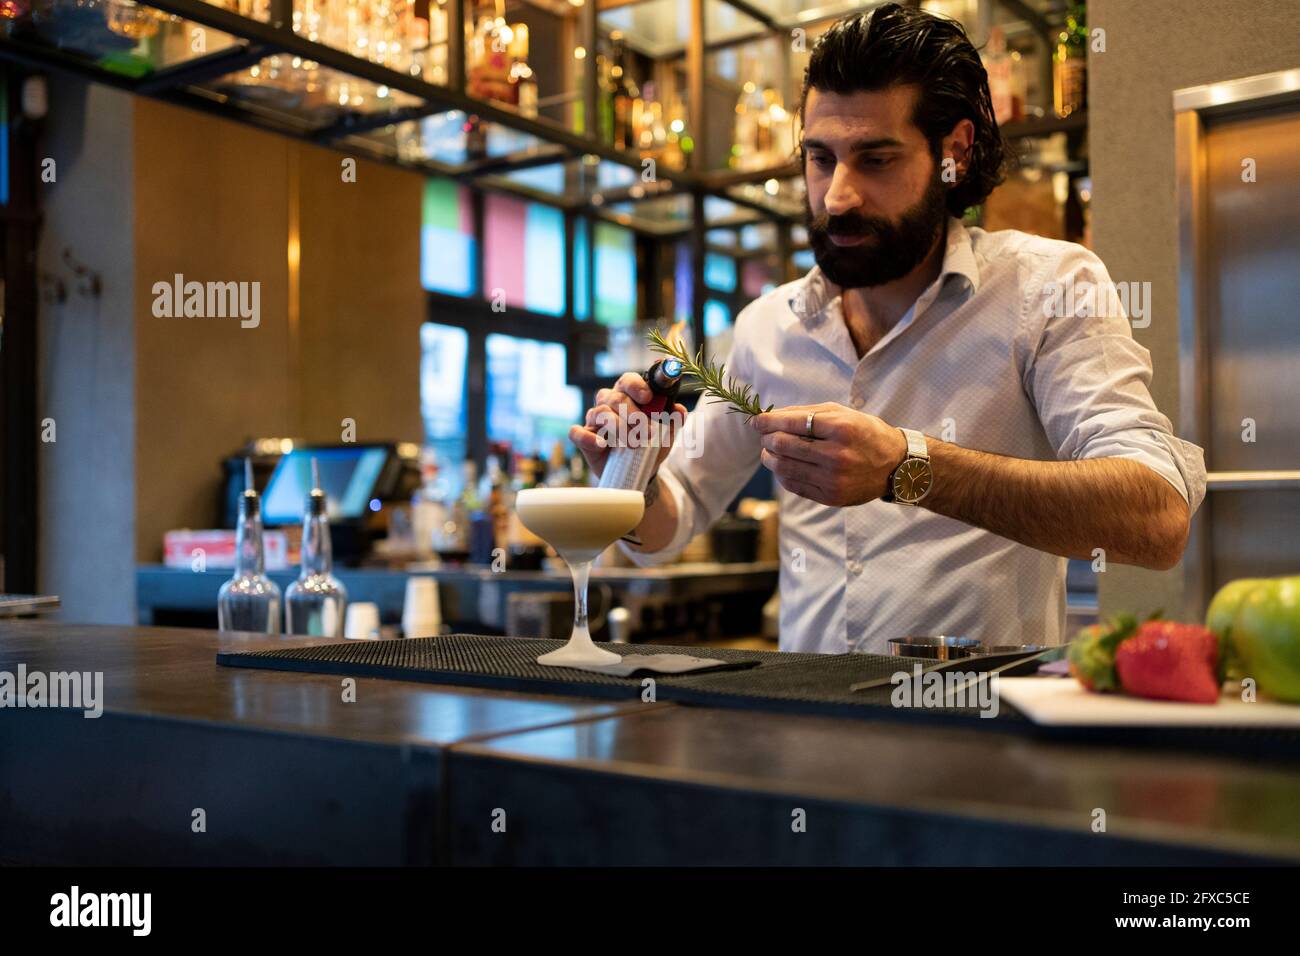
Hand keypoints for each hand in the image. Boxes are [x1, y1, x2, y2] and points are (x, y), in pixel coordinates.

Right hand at [569, 372, 687, 479]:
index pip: (627, 380)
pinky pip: (578, 433)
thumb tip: (680, 410)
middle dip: (632, 414)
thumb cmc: (650, 445)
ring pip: (600, 413)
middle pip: (615, 397)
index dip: (636, 386)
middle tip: (646, 431)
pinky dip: (588, 437)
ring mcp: (594, 420)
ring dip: (618, 427)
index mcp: (627, 395)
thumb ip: (674, 420)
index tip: (648, 397)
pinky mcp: (584, 437)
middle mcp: (608, 403)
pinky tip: (602, 444)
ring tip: (633, 443)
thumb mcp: (667, 434)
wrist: (639, 471)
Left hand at [750, 402, 907, 505]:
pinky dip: (781, 473)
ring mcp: (833, 479)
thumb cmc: (865, 433)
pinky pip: (793, 485)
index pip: (792, 422)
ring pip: (783, 467)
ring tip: (769, 451)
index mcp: (841, 428)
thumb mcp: (842, 413)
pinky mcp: (830, 497)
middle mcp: (837, 455)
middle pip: (783, 445)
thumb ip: (807, 413)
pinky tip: (783, 465)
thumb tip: (770, 416)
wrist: (896, 466)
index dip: (768, 421)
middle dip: (766, 438)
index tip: (756, 420)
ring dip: (769, 456)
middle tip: (764, 435)